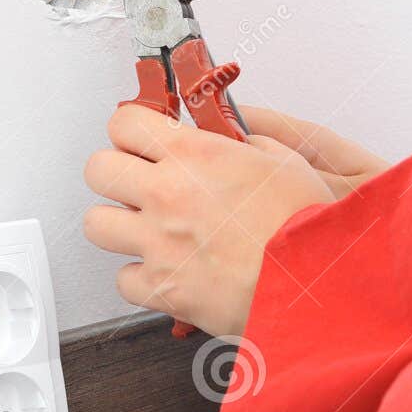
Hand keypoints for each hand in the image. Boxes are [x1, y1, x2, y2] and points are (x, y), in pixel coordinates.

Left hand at [83, 103, 382, 337]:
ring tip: (144, 227)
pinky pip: (124, 279)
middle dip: (115, 172)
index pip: (124, 122)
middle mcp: (167, 194)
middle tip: (136, 181)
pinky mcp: (163, 288)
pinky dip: (141, 278)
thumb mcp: (282, 160)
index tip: (141, 138)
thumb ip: (241, 143)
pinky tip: (166, 269)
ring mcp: (159, 243)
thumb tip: (225, 137)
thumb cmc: (307, 224)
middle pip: (97, 169)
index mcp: (194, 155)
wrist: (316, 285)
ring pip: (96, 223)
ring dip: (117, 224)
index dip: (131, 129)